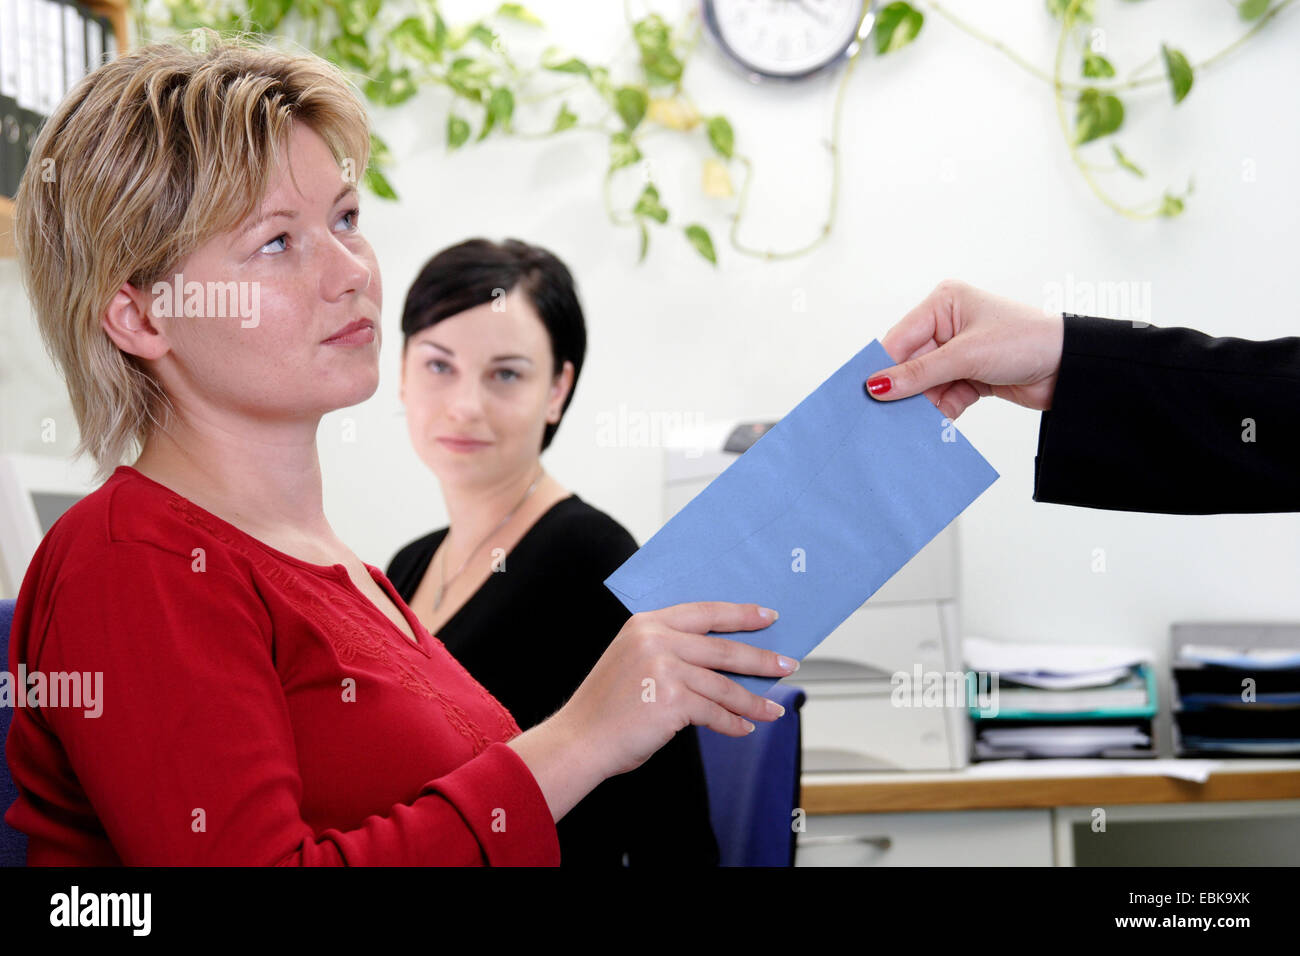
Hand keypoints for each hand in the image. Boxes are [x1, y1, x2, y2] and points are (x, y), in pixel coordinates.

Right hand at [553, 602, 794, 778]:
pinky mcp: (672, 699)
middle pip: (723, 647)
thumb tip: (724, 664)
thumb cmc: (607, 708)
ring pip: (724, 684)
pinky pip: (715, 711)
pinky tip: (745, 728)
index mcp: (647, 623)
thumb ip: (670, 652)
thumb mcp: (633, 662)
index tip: (767, 615)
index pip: (704, 612)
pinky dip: (733, 723)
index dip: (740, 614)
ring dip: (753, 700)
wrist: (580, 740)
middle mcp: (656, 638)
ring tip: (773, 710)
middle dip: (761, 657)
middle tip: (787, 662)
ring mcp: (664, 668)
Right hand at [864, 280, 1065, 420]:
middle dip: (904, 390)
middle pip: (911, 364)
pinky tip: (935, 425)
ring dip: (922, 405)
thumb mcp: (966, 356)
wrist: (1072, 368)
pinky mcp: (971, 376)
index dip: (883, 367)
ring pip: (925, 384)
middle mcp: (948, 325)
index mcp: (944, 303)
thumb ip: (919, 374)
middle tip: (884, 416)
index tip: (864, 394)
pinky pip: (943, 396)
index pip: (900, 338)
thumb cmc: (1026, 341)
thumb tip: (877, 386)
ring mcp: (959, 352)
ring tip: (911, 425)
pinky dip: (940, 411)